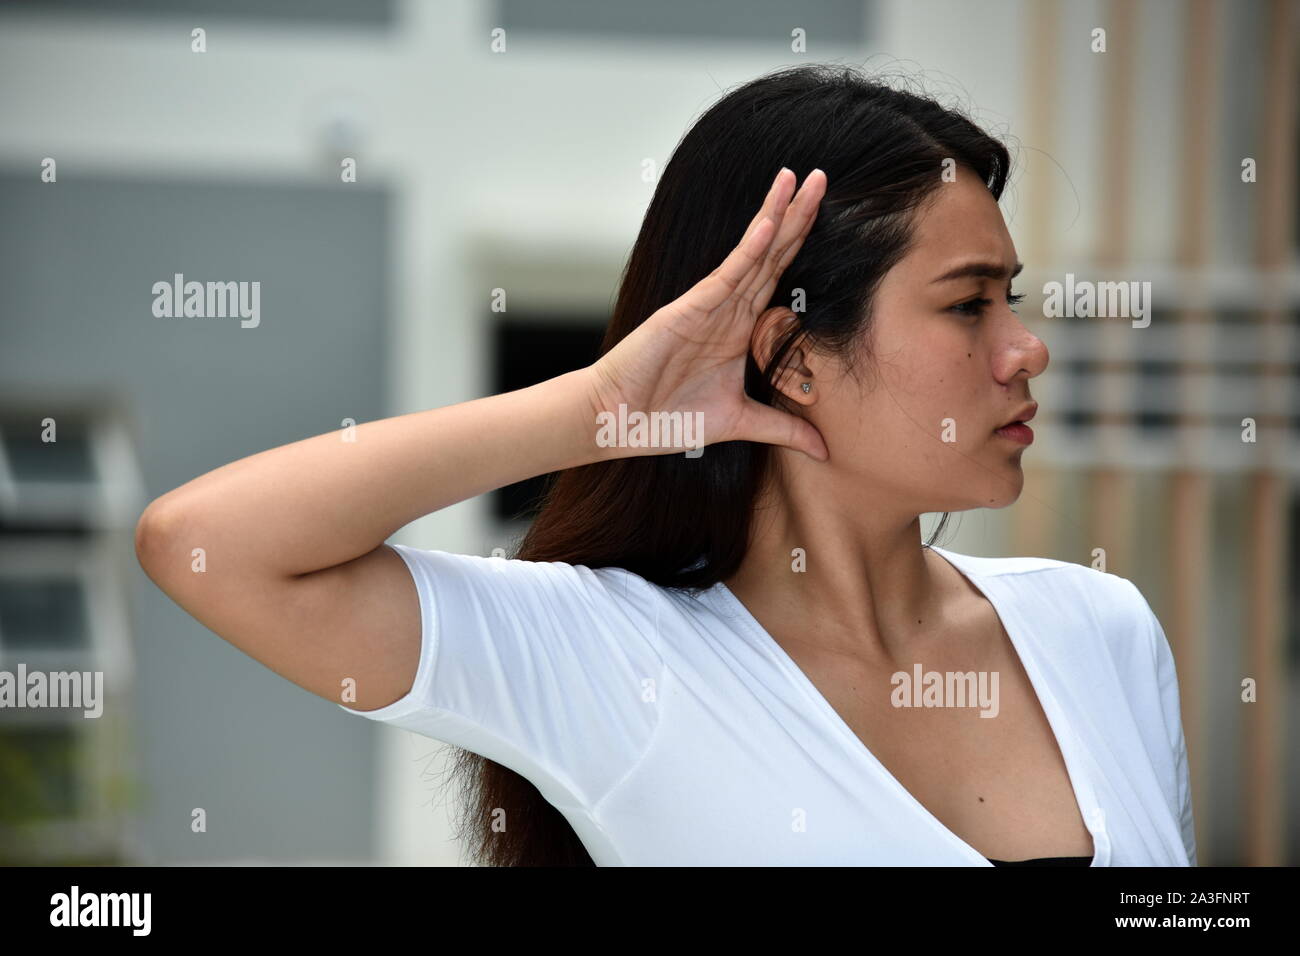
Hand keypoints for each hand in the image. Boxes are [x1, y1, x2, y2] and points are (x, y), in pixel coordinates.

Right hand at [587, 167, 828, 461]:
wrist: (619, 422)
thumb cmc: (667, 418)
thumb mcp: (741, 423)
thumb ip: (782, 428)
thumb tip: (824, 450)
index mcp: (739, 329)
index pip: (779, 278)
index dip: (802, 247)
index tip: (831, 217)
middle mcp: (728, 309)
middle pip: (772, 254)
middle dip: (798, 217)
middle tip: (822, 177)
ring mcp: (709, 306)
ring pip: (752, 254)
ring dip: (776, 217)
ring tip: (798, 180)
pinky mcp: (688, 310)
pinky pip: (725, 275)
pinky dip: (748, 250)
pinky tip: (769, 224)